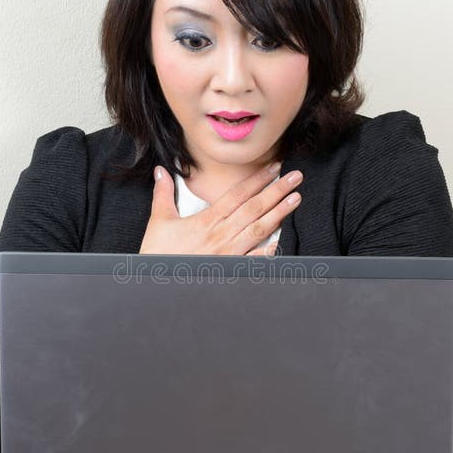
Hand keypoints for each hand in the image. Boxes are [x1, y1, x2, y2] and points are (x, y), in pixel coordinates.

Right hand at [139, 161, 302, 255]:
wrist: (157, 284)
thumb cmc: (159, 254)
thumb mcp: (159, 221)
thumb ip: (163, 194)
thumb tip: (160, 172)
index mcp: (207, 220)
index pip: (238, 194)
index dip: (257, 179)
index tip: (274, 168)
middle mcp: (221, 234)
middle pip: (254, 208)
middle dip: (277, 191)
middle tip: (295, 177)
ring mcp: (228, 253)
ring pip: (259, 230)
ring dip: (279, 213)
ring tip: (295, 199)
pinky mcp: (230, 270)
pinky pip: (254, 261)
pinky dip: (268, 251)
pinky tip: (281, 241)